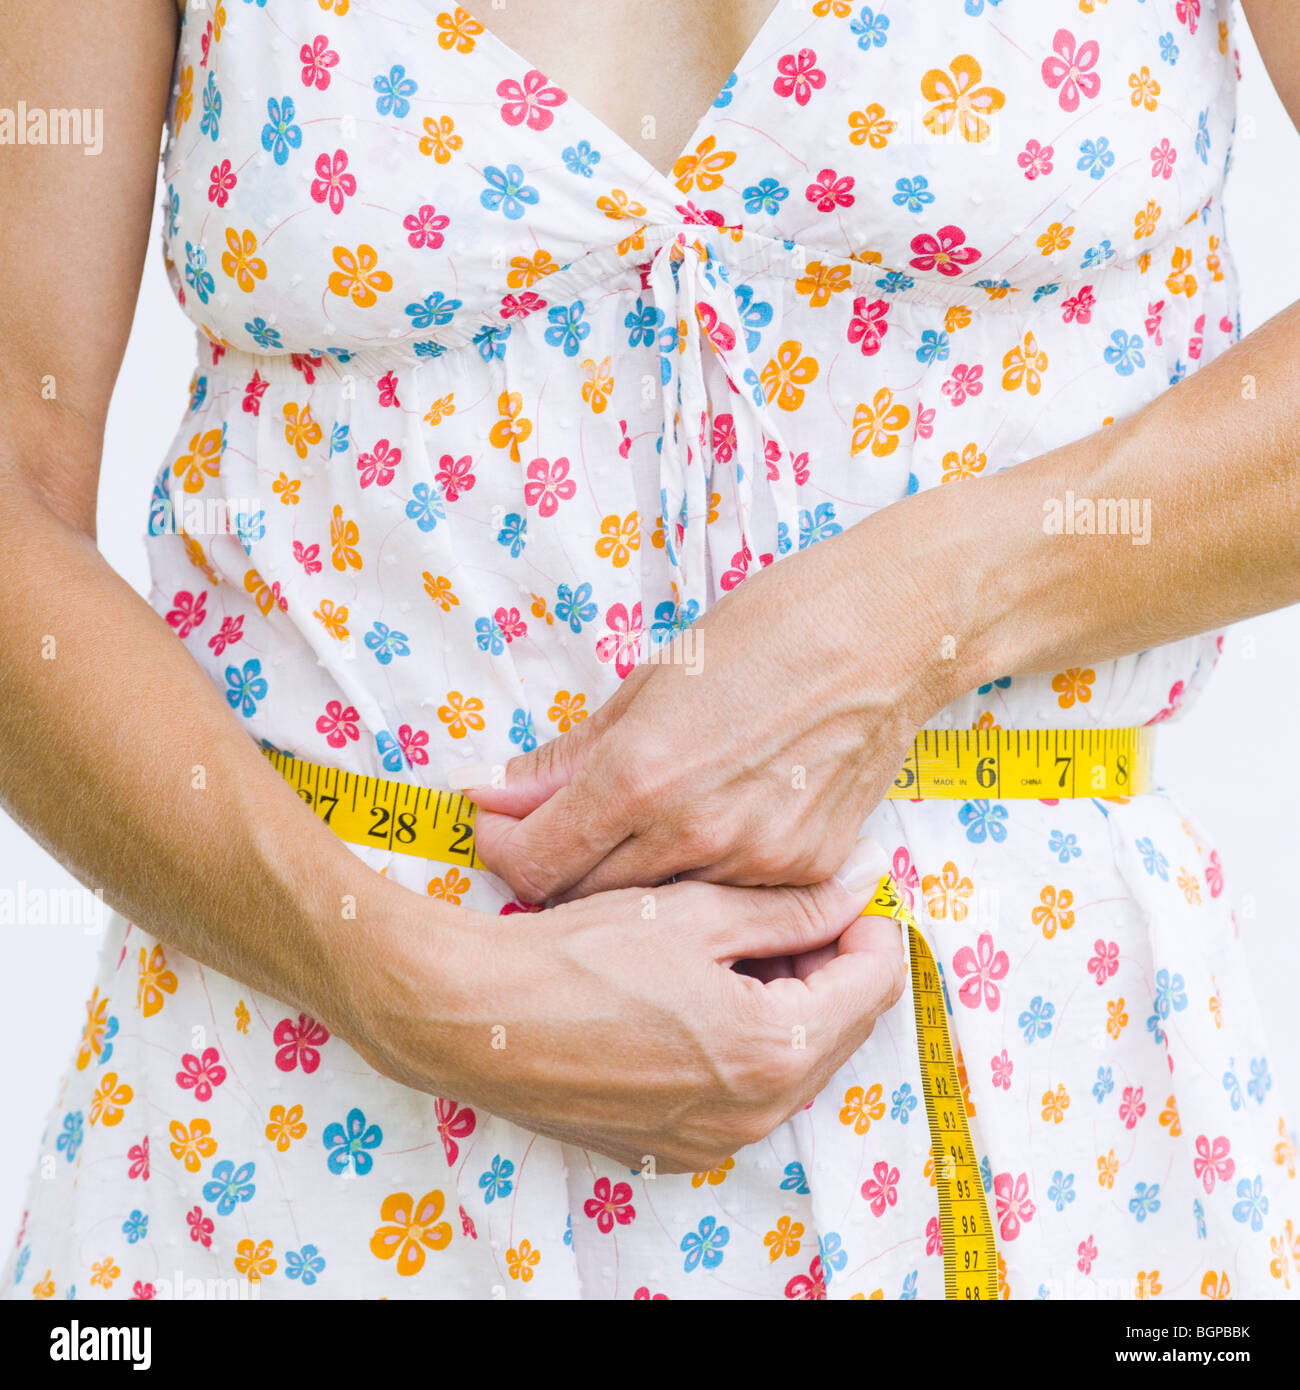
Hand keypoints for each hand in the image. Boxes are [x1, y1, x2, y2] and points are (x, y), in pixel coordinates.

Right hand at [345, 859, 904, 1173]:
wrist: (474, 1017)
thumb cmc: (580, 955)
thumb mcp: (696, 912)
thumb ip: (794, 903)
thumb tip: (867, 878)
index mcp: (774, 1049)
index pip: (873, 984)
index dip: (866, 926)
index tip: (841, 890)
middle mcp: (757, 1112)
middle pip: (839, 1028)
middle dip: (827, 964)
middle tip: (785, 908)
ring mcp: (716, 1139)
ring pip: (794, 1061)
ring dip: (789, 1002)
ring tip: (737, 945)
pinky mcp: (675, 1147)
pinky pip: (746, 1090)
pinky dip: (747, 1041)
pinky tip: (701, 993)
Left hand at [467, 520, 951, 902]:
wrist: (886, 635)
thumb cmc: (766, 631)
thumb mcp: (651, 681)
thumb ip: (570, 756)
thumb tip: (500, 794)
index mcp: (641, 777)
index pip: (537, 861)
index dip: (502, 851)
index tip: (500, 829)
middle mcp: (693, 834)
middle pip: (586, 896)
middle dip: (557, 866)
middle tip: (556, 828)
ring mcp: (755, 863)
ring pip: (658, 904)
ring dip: (628, 877)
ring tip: (638, 824)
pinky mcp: (804, 873)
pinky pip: (729, 896)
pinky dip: (702, 874)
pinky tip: (707, 830)